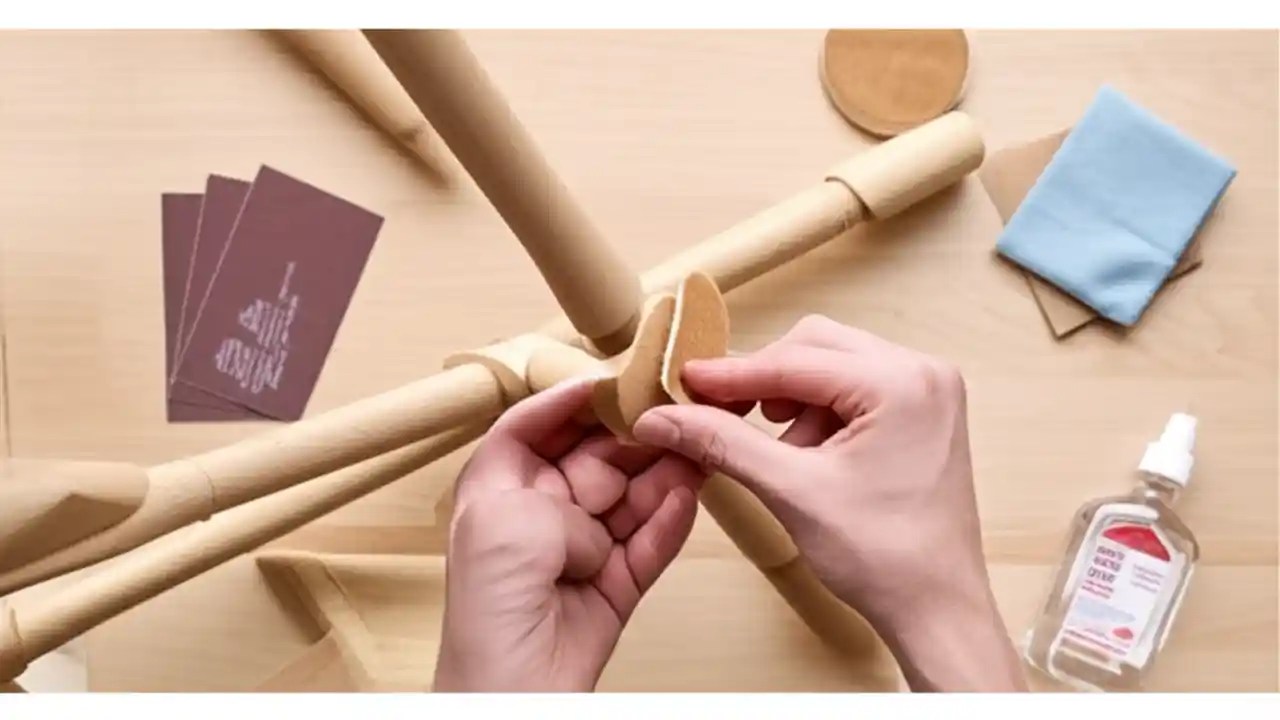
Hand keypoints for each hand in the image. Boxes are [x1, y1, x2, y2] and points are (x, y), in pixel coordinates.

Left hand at [434, 379, 702, 691]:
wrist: (515, 695)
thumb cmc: (487, 616)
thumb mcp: (507, 524)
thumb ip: (564, 492)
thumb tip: (609, 503)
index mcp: (496, 493)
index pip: (530, 429)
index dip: (565, 402)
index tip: (607, 381)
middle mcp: (537, 517)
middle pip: (593, 458)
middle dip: (632, 435)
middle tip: (672, 409)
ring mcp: (578, 551)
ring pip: (630, 498)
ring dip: (663, 473)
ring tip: (696, 447)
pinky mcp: (614, 585)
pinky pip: (648, 542)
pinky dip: (669, 520)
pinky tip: (689, 493)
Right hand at [632, 315, 1024, 690]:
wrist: (936, 610)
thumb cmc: (884, 558)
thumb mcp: (791, 491)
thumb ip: (722, 442)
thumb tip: (661, 417)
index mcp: (902, 383)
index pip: (794, 360)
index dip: (731, 373)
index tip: (683, 381)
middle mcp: (923, 372)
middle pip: (815, 346)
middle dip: (765, 381)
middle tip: (720, 413)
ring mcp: (928, 391)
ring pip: (832, 365)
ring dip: (791, 399)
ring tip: (781, 454)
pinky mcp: (923, 413)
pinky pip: (855, 388)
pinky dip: (819, 413)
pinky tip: (807, 455)